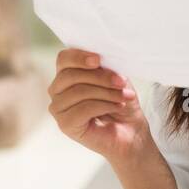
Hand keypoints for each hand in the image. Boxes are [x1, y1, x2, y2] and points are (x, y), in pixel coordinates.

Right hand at [47, 48, 152, 164]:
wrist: (130, 132)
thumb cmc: (121, 103)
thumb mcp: (116, 78)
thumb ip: (104, 67)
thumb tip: (99, 58)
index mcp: (67, 75)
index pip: (64, 59)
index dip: (79, 57)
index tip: (99, 59)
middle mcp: (57, 91)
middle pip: (71, 75)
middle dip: (100, 77)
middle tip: (121, 82)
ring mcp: (58, 109)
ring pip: (79, 92)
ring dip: (106, 92)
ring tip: (124, 96)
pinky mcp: (65, 125)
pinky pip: (83, 108)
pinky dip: (105, 106)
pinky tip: (117, 107)